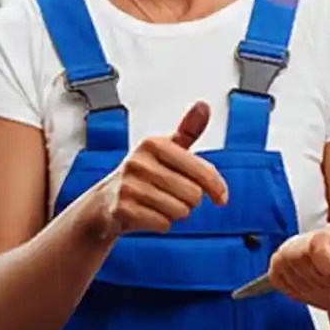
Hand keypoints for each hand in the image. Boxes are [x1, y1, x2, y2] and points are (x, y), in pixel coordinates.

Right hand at [97, 101, 228, 236]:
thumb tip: (203, 105)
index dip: (217, 187)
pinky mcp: (122, 208)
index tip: (222, 198)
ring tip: (160, 204)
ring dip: (176, 213)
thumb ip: (188, 129)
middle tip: (174, 195)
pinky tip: (149, 214)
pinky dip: (161, 223)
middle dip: (190, 201)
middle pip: (194, 195)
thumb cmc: (144, 173)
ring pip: (180, 211)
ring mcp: (128, 185)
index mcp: (153, 144)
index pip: (202, 171)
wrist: (107, 201)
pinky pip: (163, 224)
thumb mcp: (167, 148)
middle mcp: (138, 162)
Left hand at [266, 221, 329, 325]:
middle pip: (298, 255)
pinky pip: (277, 274)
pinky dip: (283, 261)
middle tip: (328, 236)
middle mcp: (326, 290)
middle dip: (310, 239)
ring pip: (285, 263)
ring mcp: (310, 294)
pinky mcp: (298, 294)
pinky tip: (299, 256)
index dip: (324, 237)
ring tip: (315, 244)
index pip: (320, 254)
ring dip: (295, 248)